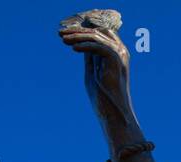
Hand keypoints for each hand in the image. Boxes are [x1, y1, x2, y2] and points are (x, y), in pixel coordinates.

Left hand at [58, 12, 131, 127]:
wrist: (112, 112)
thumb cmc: (103, 96)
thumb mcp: (92, 71)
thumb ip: (89, 56)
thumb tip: (79, 43)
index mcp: (116, 53)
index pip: (99, 33)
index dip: (83, 30)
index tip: (66, 33)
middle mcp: (120, 51)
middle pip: (97, 31)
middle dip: (78, 30)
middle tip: (60, 33)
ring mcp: (119, 54)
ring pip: (96, 36)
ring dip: (77, 36)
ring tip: (63, 39)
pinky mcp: (116, 59)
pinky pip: (98, 45)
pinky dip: (85, 45)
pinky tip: (73, 48)